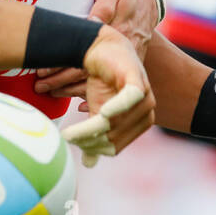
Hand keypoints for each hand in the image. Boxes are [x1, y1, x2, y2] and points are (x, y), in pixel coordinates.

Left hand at [33, 0, 157, 97]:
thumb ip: (103, 6)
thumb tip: (90, 21)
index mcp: (115, 33)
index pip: (86, 55)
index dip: (62, 66)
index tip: (42, 71)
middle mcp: (121, 51)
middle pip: (87, 72)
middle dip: (61, 81)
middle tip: (39, 86)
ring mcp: (127, 61)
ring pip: (96, 81)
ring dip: (71, 89)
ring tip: (48, 92)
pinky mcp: (129, 66)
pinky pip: (109, 84)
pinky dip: (93, 96)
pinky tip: (80, 104)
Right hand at [61, 26, 155, 164]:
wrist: (101, 50)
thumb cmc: (101, 82)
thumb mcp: (96, 113)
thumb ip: (94, 136)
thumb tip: (88, 164)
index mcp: (139, 123)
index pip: (115, 145)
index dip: (93, 147)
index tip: (74, 144)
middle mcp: (146, 112)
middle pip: (114, 136)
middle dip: (90, 139)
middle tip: (68, 137)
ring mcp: (145, 96)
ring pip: (116, 122)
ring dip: (92, 127)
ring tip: (72, 130)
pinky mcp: (138, 81)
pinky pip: (129, 100)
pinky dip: (114, 108)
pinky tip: (100, 112)